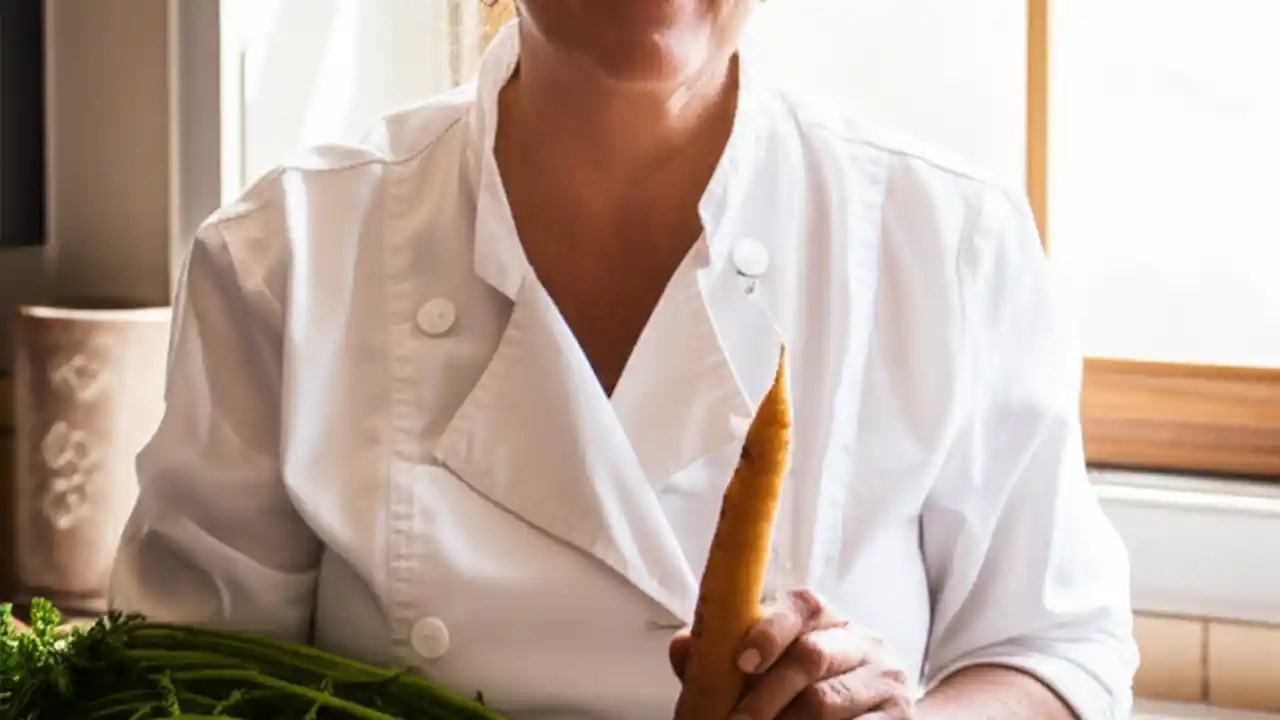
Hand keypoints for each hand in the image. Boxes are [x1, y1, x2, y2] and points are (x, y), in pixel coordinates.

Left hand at [670, 589, 914, 718]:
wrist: (867, 714)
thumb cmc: (803, 686)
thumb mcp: (765, 664)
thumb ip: (722, 655)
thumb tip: (684, 647)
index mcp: (823, 618)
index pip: (801, 606)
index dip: (768, 632)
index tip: (741, 663)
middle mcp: (860, 641)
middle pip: (811, 656)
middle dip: (764, 696)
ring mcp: (884, 679)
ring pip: (828, 700)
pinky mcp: (898, 717)